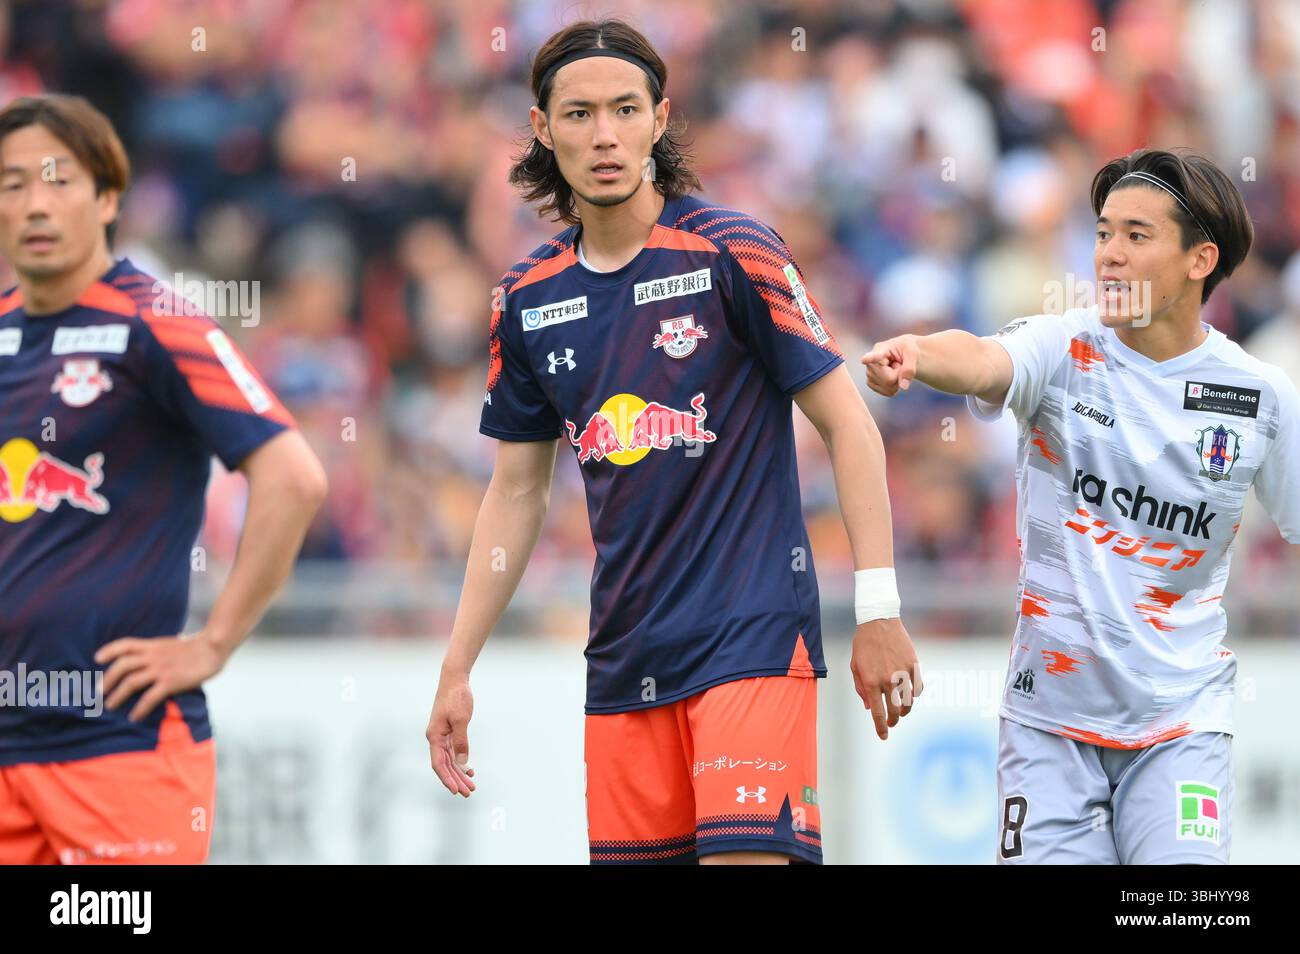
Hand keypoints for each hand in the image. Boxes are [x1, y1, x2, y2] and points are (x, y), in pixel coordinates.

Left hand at [95, 630, 228, 721]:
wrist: (213, 649)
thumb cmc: (197, 648)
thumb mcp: (172, 645)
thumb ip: (159, 651)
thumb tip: (150, 657)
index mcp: (153, 645)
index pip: (126, 644)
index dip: (109, 650)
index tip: (97, 659)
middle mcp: (153, 656)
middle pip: (122, 665)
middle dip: (107, 680)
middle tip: (99, 692)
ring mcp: (161, 669)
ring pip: (131, 682)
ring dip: (117, 695)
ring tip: (110, 706)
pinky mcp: (171, 682)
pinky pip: (149, 697)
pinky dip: (139, 708)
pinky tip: (134, 716)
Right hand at [427, 671, 475, 796]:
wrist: (455, 679)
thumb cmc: (456, 696)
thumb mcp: (461, 719)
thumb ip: (461, 741)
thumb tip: (462, 762)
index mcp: (434, 736)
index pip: (439, 763)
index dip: (447, 778)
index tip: (456, 791)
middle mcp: (435, 738)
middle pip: (445, 765)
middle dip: (456, 780)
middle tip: (469, 793)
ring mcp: (441, 735)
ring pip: (450, 760)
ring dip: (460, 773)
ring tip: (471, 786)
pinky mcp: (448, 731)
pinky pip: (453, 752)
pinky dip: (461, 762)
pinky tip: (469, 770)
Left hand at [850, 618, 921, 739]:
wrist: (878, 620)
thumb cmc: (863, 644)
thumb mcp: (855, 666)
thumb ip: (861, 688)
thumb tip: (869, 708)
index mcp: (871, 681)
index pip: (878, 713)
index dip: (881, 728)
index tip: (883, 736)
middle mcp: (888, 679)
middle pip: (896, 711)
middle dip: (894, 721)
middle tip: (892, 722)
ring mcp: (902, 672)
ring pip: (909, 702)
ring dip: (905, 710)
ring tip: (901, 710)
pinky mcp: (914, 665)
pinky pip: (918, 688)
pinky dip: (915, 694)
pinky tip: (910, 694)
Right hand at [861, 335, 919, 396]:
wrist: (901, 354)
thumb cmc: (906, 350)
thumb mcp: (912, 353)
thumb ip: (909, 368)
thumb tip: (903, 386)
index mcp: (880, 349)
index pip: (874, 356)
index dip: (869, 358)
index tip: (864, 359)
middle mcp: (870, 362)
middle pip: (888, 379)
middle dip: (899, 375)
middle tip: (899, 365)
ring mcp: (869, 374)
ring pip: (888, 387)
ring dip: (897, 381)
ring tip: (895, 369)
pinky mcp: (871, 383)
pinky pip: (888, 392)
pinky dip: (895, 387)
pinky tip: (892, 377)